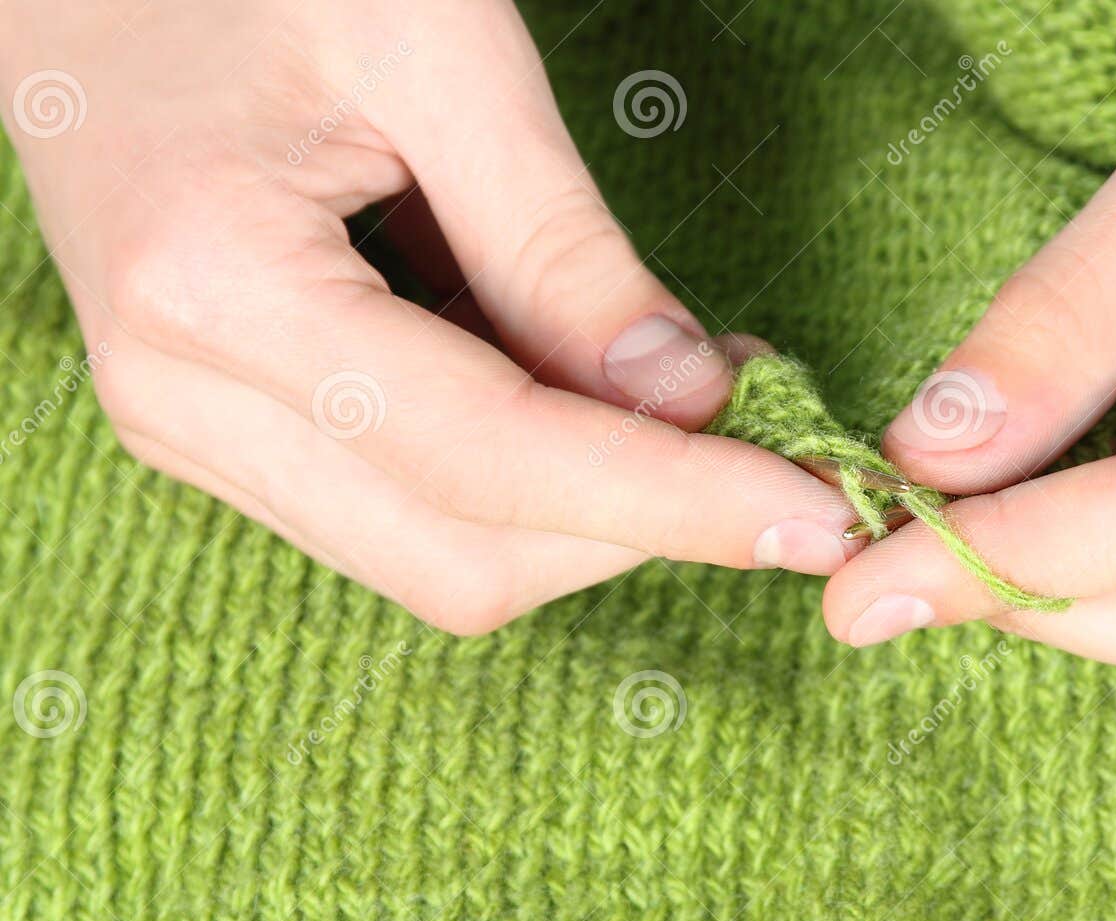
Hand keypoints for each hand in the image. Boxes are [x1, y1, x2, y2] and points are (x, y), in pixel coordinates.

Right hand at [0, 0, 857, 633]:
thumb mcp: (435, 50)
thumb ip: (561, 247)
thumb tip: (689, 399)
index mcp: (218, 287)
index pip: (493, 459)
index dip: (672, 500)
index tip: (814, 514)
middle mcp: (184, 397)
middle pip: (466, 557)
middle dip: (637, 522)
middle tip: (761, 429)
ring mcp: (193, 427)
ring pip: (441, 556)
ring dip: (591, 509)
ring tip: (683, 395)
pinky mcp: (226, 428)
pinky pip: (408, 509)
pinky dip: (529, 481)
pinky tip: (587, 391)